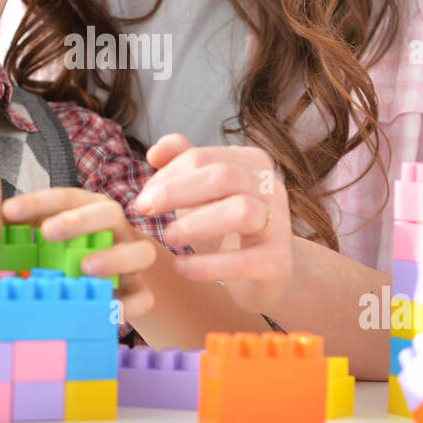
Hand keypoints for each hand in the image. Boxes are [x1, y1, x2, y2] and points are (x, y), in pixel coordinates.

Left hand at [2, 188, 155, 318]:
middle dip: (79, 221)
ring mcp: (132, 259)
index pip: (66, 197)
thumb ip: (23, 232)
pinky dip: (129, 305)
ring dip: (113, 258)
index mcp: (89, 209)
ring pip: (139, 252)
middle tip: (48, 233)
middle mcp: (115, 230)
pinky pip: (145, 297)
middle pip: (109, 213)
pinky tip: (107, 310)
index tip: (8, 212)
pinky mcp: (141, 290)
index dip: (36, 202)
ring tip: (85, 268)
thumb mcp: (49, 237)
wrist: (120, 274)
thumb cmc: (74, 250)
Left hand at [133, 133, 292, 313]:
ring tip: (167, 238)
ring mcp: (279, 224)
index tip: (143, 198)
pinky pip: (243, 261)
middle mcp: (271, 188)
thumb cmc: (227, 224)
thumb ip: (182, 164)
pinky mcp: (278, 263)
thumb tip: (155, 151)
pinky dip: (206, 265)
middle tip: (143, 210)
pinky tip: (181, 267)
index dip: (166, 176)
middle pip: (223, 176)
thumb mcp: (203, 191)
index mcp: (252, 163)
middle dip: (175, 191)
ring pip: (240, 212)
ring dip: (195, 224)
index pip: (202, 158)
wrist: (268, 271)